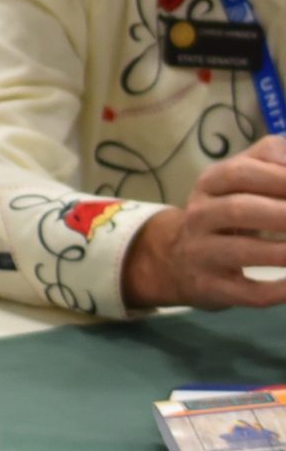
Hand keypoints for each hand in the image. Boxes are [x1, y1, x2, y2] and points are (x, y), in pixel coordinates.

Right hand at [122, 136, 285, 308]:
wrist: (176, 259)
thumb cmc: (226, 212)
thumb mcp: (239, 176)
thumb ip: (271, 158)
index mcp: (209, 184)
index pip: (240, 173)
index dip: (280, 178)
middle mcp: (199, 216)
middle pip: (239, 210)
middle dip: (284, 214)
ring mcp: (202, 253)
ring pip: (241, 251)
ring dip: (283, 251)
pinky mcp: (211, 287)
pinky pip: (246, 292)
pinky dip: (277, 290)